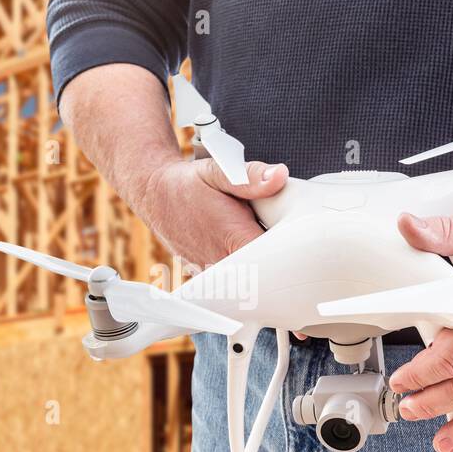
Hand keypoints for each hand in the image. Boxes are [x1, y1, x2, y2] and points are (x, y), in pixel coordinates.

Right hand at [143, 157, 288, 267]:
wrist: (155, 194)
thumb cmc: (187, 185)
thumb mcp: (220, 171)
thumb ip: (252, 177)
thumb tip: (278, 176)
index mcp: (234, 239)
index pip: (276, 261)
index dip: (291, 254)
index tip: (297, 244)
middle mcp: (222, 261)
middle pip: (264, 274)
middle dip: (277, 260)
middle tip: (275, 238)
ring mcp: (212, 271)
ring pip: (247, 279)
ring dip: (257, 266)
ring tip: (257, 243)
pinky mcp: (204, 274)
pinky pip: (230, 280)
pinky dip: (239, 269)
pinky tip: (239, 250)